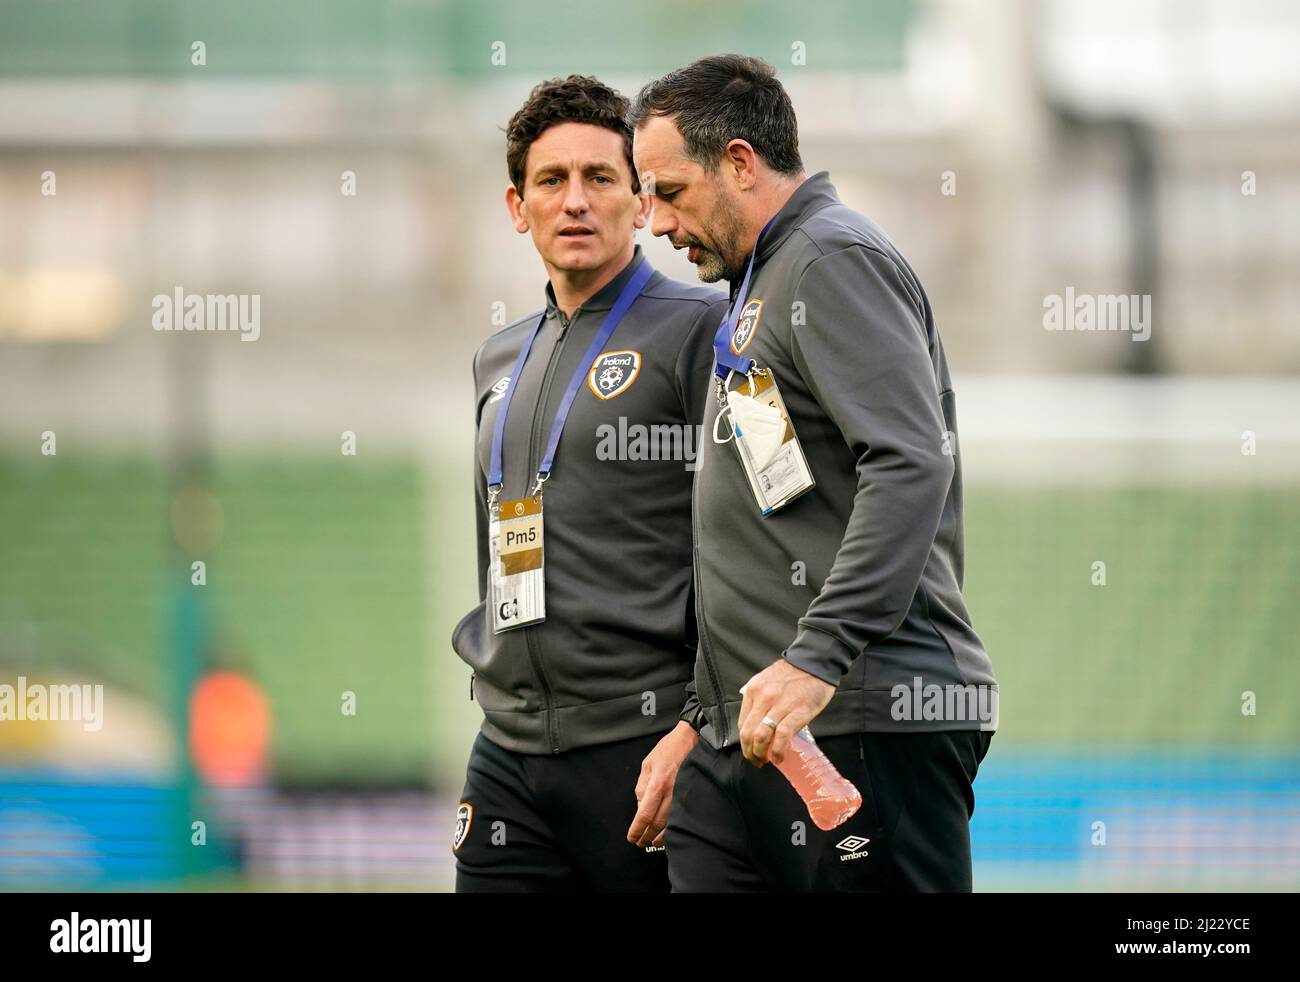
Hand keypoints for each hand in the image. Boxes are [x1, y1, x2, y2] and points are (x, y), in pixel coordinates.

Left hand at [627, 721, 698, 847]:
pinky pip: (681, 817)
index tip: (632, 838)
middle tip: (640, 843)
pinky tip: (667, 832)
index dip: (637, 829)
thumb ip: (642, 786)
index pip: (645, 814)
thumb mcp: (647, 764)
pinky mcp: (691, 795)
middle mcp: (671, 792)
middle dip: (647, 836)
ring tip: (652, 842)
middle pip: (657, 823)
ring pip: (671, 824)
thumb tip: (640, 807)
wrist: (691, 739)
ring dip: (660, 836)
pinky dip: (673, 828)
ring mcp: (683, 795)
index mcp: (657, 784)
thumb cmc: (668, 749)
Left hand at [739, 659, 835, 766]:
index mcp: (754, 690)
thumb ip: (759, 698)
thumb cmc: (793, 673)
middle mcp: (763, 697)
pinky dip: (778, 751)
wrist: (815, 662)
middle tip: (756, 760)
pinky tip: (779, 757)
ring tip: (766, 761)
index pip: (742, 723)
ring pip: (761, 737)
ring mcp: (780, 705)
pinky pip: (782, 737)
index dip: (745, 742)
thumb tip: (755, 720)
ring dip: (761, 754)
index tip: (750, 750)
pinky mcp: (798, 712)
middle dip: (750, 752)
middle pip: (748, 733)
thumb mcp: (767, 680)